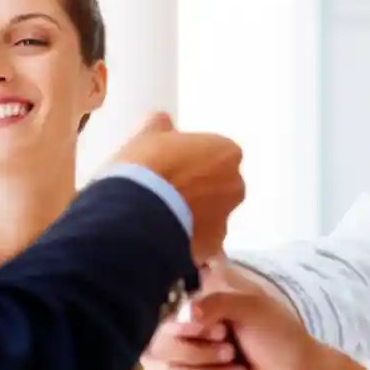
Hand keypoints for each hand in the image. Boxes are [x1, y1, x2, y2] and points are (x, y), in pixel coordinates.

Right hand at [111, 112, 244, 263]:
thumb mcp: (146, 134)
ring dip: (194, 215)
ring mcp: (226, 219)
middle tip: (167, 190)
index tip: (172, 165)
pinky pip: (202, 242)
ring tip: (161, 216)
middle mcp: (235, 185)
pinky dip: (188, 240)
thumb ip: (160, 125)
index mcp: (227, 152)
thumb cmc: (144, 167)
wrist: (134, 214)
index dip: (192, 159)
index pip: (215, 153)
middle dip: (199, 188)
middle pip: (219, 185)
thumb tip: (163, 122)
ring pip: (211, 215)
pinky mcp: (212, 247)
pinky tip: (163, 236)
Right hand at [148, 276, 368, 369]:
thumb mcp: (250, 306)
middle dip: (197, 349)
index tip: (214, 325)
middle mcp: (193, 352)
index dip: (182, 325)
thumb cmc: (280, 339)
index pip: (165, 323)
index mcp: (201, 325)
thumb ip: (213, 301)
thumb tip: (182, 313)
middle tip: (229, 348)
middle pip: (160, 348)